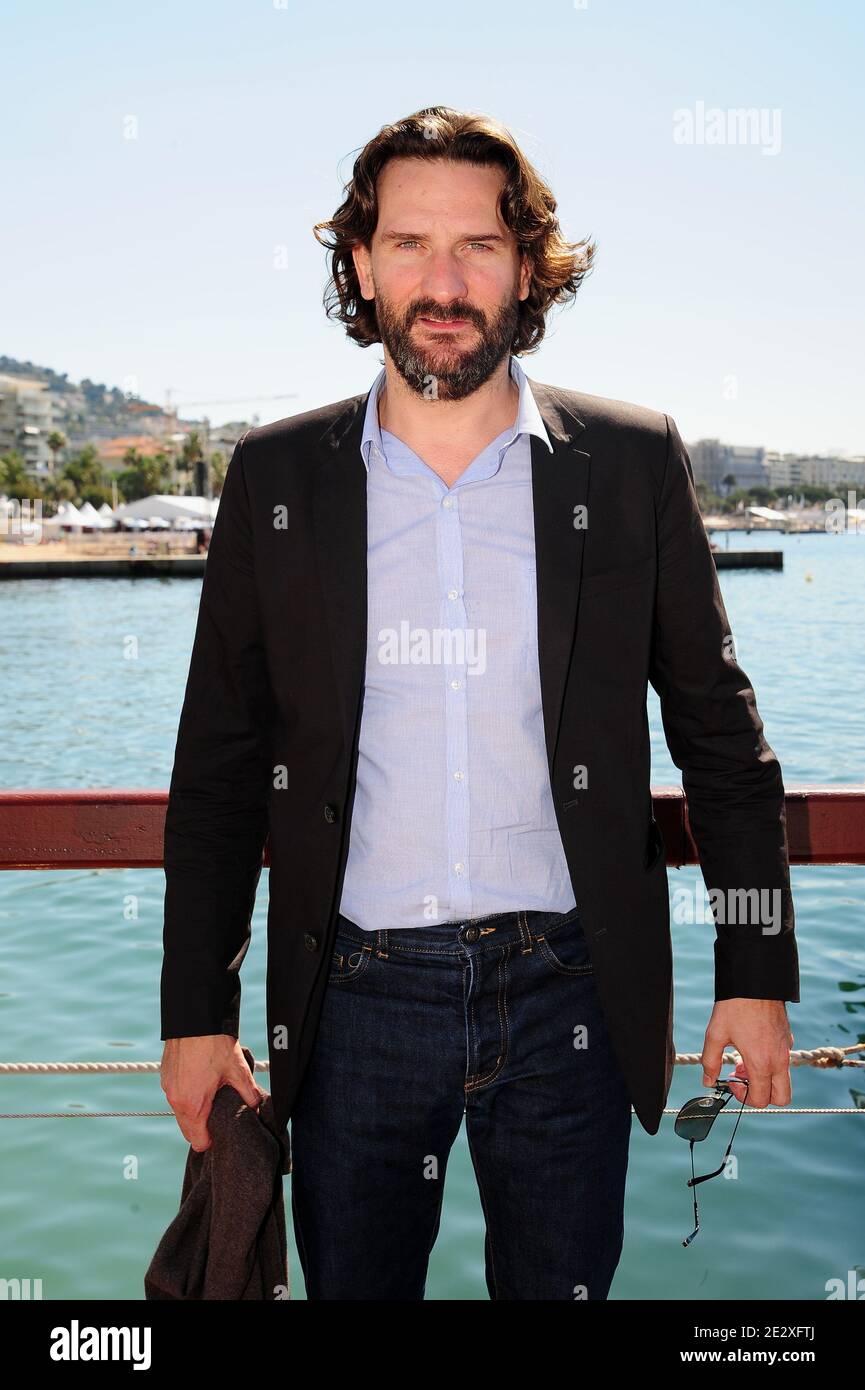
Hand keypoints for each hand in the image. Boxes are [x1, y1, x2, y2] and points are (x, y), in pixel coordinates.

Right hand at [160, 1035, 266, 1151]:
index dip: (214, 1139)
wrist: (195, 1018)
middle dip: (204, 1127)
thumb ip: (248, 1094)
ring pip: (180, 1113)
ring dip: (194, 1110)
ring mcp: (167, 1087)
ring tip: (212, 1094)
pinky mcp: (165, 1076)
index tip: (224, 1130)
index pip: (198, 1142)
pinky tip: (200, 1081)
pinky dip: (186, 1095)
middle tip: (221, 1112)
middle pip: (188, 1130)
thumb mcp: (238, 1070)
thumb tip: (257, 1108)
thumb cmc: (215, 1043)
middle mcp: (175, 1100)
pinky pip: (175, 1096)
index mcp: (192, 1105)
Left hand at [700, 999, 793, 1107]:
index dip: (743, 1097)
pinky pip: (784, 1061)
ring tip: (745, 1060)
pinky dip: (771, 1063)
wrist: (755, 982)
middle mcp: (779, 1060)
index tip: (731, 1081)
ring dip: (766, 1079)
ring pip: (784, 1080)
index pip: (761, 1100)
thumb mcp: (715, 1034)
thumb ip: (710, 1061)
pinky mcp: (788, 1039)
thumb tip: (708, 1081)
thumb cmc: (734, 1006)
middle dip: (762, 1096)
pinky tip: (753, 1046)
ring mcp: (786, 1049)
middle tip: (743, 1079)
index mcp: (762, 1063)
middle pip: (781, 1098)